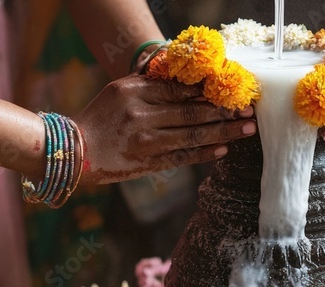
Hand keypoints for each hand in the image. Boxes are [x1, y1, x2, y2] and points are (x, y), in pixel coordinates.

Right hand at [74, 75, 256, 184]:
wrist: (77, 151)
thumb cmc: (101, 118)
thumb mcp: (120, 91)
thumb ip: (151, 86)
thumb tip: (190, 85)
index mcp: (134, 91)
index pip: (179, 89)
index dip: (208, 91)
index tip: (229, 92)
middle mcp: (141, 115)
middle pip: (192, 111)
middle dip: (224, 111)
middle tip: (248, 111)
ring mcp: (146, 141)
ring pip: (193, 134)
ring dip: (223, 132)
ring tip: (246, 130)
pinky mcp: (148, 162)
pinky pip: (183, 157)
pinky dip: (204, 153)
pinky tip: (223, 149)